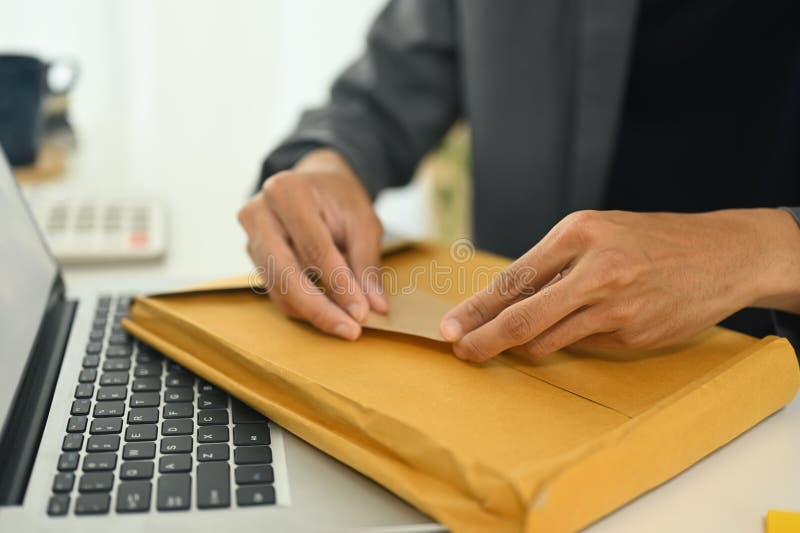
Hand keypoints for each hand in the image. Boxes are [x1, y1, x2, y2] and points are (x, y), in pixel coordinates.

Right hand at [238, 148, 386, 339]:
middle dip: (319, 308)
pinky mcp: (253, 256)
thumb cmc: (340, 199)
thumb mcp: (364, 222)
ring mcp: (251, 236)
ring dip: (312, 313)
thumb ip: (368, 263)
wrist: (316, 184)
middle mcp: (259, 213)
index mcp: (287, 191)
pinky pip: (276, 291)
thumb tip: (375, 306)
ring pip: (278, 288)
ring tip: (345, 326)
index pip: (314, 248)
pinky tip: (329, 315)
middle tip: (350, 330)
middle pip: (285, 272)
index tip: (361, 313)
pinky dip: (303, 307)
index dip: (338, 284)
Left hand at [439, 209, 799, 361]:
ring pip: (549, 339)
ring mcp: (616, 305)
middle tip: (461, 352)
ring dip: (527, 345)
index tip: (450, 327)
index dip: (476, 309)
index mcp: (577, 233)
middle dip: (484, 340)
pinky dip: (571, 339)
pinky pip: (584, 344)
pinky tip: (585, 324)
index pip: (512, 280)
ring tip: (516, 340)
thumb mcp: (598, 232)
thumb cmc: (651, 240)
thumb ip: (553, 264)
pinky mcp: (633, 333)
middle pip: (523, 318)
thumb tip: (504, 303)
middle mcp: (594, 269)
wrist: (724, 254)